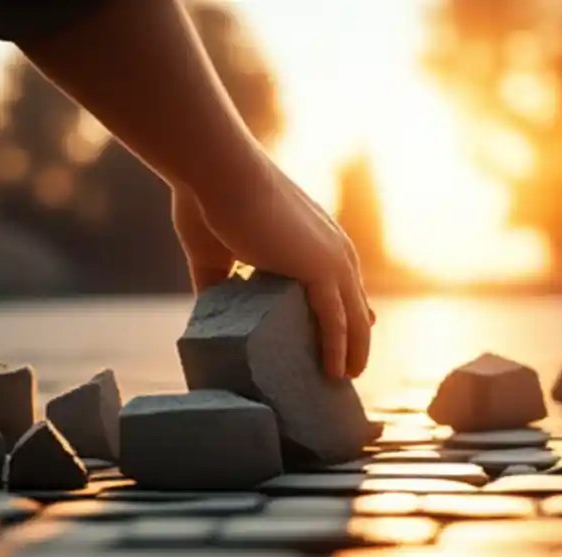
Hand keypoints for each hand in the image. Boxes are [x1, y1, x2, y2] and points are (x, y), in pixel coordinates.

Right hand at [177, 151, 372, 379]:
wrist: (218, 173)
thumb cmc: (209, 201)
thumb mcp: (214, 252)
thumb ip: (218, 282)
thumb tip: (208, 311)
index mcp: (315, 237)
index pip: (341, 283)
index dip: (345, 311)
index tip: (346, 337)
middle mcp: (333, 247)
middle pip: (353, 303)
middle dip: (354, 338)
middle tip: (347, 369)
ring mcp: (333, 258)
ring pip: (353, 317)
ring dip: (352, 350)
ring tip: (343, 378)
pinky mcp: (322, 269)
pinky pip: (337, 320)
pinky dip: (338, 349)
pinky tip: (335, 372)